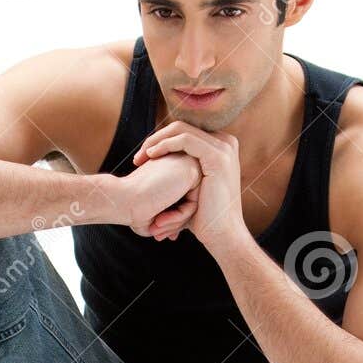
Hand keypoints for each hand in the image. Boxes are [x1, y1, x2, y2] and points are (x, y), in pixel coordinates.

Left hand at [132, 121, 244, 252]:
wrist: (222, 235)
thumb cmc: (204, 218)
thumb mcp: (191, 190)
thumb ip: (182, 174)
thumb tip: (158, 170)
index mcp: (220, 147)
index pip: (184, 132)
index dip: (160, 141)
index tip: (142, 159)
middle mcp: (224, 143)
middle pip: (181, 127)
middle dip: (155, 140)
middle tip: (137, 159)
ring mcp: (223, 148)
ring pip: (180, 130)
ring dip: (156, 141)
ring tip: (140, 158)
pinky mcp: (217, 156)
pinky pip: (184, 139)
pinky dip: (164, 145)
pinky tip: (151, 156)